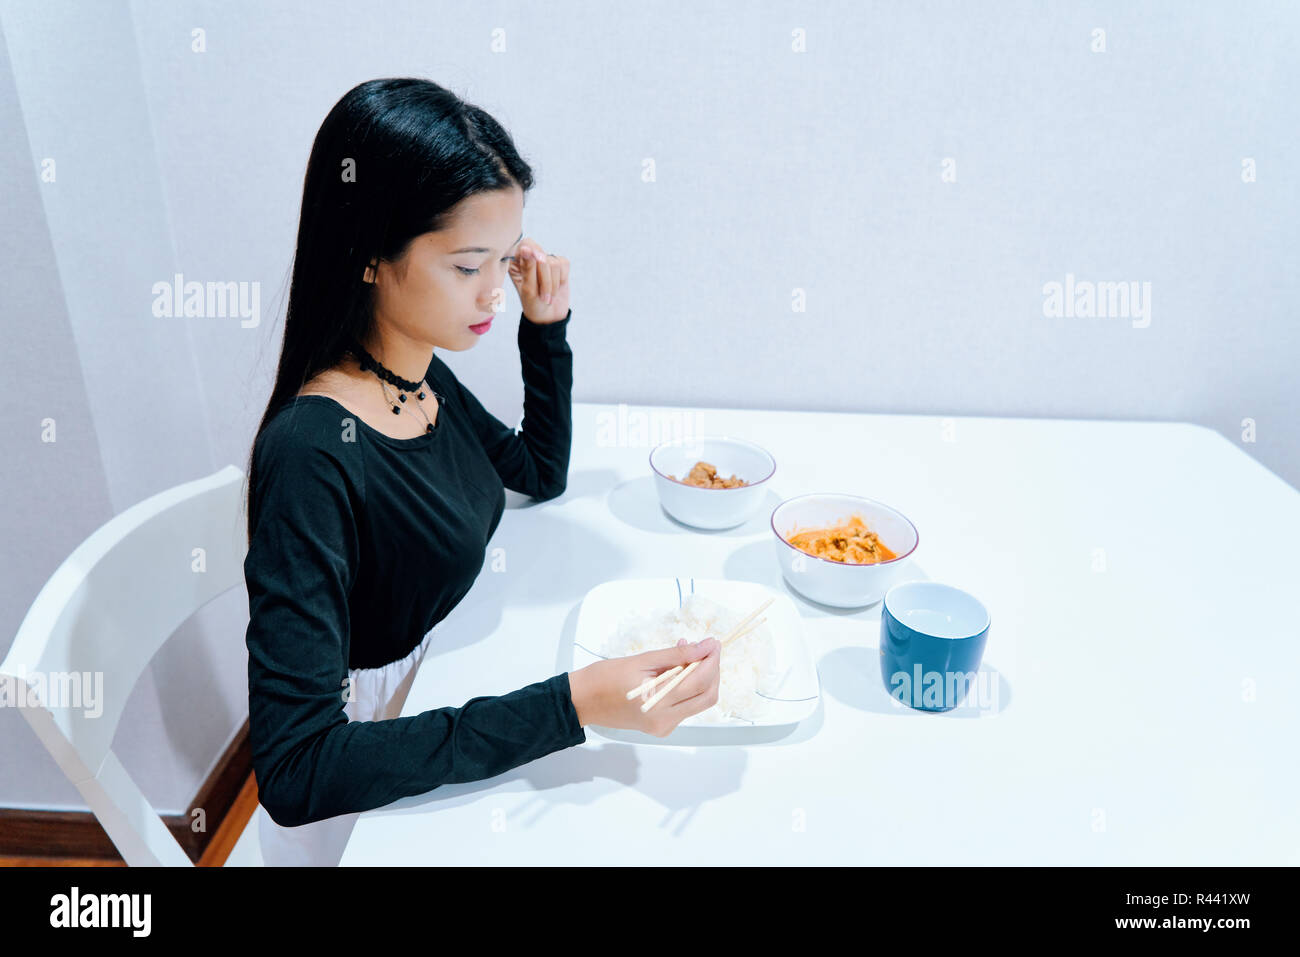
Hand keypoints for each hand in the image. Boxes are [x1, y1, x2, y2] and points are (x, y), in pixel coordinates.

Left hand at [507, 238, 569, 323]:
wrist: (548, 317)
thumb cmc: (533, 304)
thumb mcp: (528, 288)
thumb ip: (528, 267)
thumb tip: (527, 248)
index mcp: (516, 260)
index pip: (526, 244)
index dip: (533, 255)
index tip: (536, 271)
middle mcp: (531, 257)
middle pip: (542, 255)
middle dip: (545, 279)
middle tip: (543, 295)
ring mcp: (546, 261)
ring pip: (554, 262)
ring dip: (553, 283)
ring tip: (548, 296)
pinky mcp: (559, 265)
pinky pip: (564, 264)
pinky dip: (561, 279)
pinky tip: (556, 288)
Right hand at [569, 637, 721, 736]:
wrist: (581, 701)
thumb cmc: (604, 679)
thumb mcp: (641, 661)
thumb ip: (676, 655)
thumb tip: (705, 646)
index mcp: (657, 704)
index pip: (699, 682)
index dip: (711, 660)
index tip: (713, 642)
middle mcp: (664, 721)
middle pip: (707, 696)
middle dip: (713, 671)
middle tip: (706, 648)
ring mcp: (664, 727)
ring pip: (699, 702)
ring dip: (701, 677)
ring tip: (686, 654)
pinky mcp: (662, 727)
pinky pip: (685, 706)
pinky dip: (688, 687)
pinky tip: (676, 670)